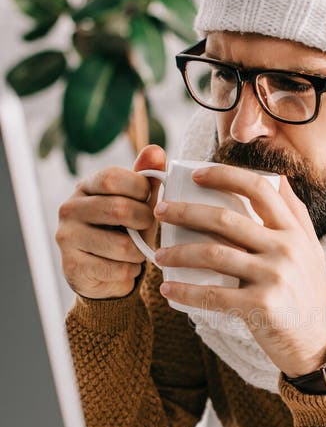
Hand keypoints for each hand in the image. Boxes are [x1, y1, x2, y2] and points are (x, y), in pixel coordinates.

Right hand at [55, 145, 164, 298]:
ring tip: (136, 252)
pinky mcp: (73, 266)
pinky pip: (117, 269)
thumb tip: (156, 150)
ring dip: (139, 252)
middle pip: (119, 209)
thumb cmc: (123, 232)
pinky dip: (130, 271)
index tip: (149, 201)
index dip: (140, 189)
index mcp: (85, 187)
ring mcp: (67, 237)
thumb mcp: (136, 204)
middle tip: (147, 229)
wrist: (103, 277)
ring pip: (122, 245)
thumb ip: (146, 178)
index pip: (112, 177)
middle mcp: (69, 208)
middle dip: (144, 222)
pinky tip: (124, 268)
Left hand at [153, 164, 325, 376]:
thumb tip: (278, 178)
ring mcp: (273, 277)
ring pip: (213, 254)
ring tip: (159, 255)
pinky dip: (186, 291)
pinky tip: (168, 289)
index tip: (197, 175)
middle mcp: (285, 249)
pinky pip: (213, 295)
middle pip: (225, 218)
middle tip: (160, 211)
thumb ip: (296, 215)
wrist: (319, 345)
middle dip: (185, 212)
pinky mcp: (260, 305)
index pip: (258, 189)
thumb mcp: (312, 251)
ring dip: (179, 253)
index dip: (225, 176)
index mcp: (294, 232)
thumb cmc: (309, 296)